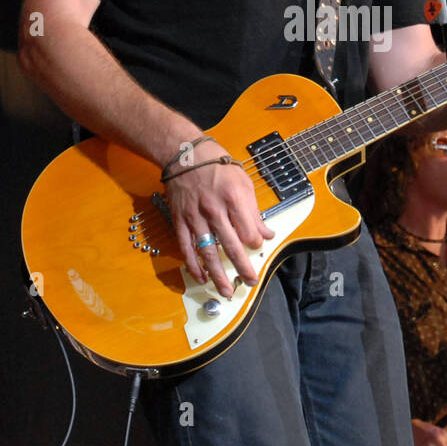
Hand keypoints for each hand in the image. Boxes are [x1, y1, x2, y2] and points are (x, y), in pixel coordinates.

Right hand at [165, 140, 274, 296]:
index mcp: (234, 199)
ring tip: (226, 291)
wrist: (185, 154)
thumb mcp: (243, 182)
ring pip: (207, 252)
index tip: (258, 248)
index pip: (249, 231)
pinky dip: (193, 265)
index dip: (256, 243)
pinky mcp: (180, 220)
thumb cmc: (217, 166)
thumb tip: (266, 233)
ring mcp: (195, 217)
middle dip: (242, 267)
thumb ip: (254, 211)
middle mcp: (214, 210)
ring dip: (217, 274)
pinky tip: (200, 277)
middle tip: (250, 282)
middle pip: (231, 246)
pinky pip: (186, 247)